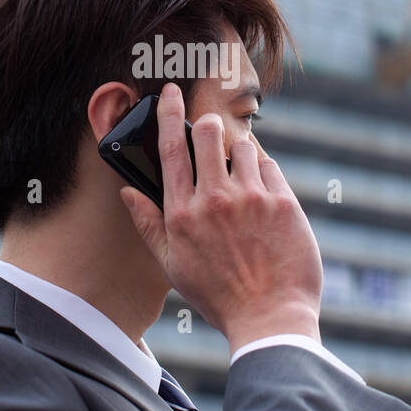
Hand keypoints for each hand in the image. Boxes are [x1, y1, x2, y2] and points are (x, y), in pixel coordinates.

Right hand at [118, 83, 322, 353]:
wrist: (270, 318)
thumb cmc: (219, 296)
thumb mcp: (173, 265)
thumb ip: (148, 224)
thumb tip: (127, 191)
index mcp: (182, 213)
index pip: (171, 148)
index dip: (169, 114)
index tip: (170, 93)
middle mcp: (214, 199)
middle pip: (208, 133)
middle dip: (209, 126)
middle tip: (213, 136)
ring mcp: (251, 198)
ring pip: (243, 146)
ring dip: (240, 154)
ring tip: (242, 183)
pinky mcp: (283, 202)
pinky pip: (271, 166)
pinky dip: (265, 173)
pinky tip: (264, 199)